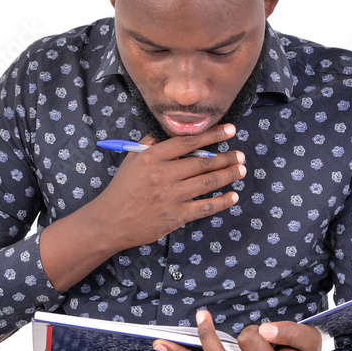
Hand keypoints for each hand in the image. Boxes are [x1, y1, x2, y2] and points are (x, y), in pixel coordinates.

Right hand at [86, 123, 246, 248]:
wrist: (110, 221)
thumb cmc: (122, 188)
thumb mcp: (131, 159)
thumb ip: (150, 144)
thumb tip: (170, 131)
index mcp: (153, 158)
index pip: (188, 142)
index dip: (212, 135)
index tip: (230, 129)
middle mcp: (164, 175)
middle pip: (203, 163)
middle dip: (226, 157)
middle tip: (240, 154)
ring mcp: (171, 197)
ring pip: (207, 183)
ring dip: (228, 175)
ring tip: (241, 169)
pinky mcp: (176, 216)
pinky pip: (205, 207)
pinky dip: (222, 201)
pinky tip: (233, 196)